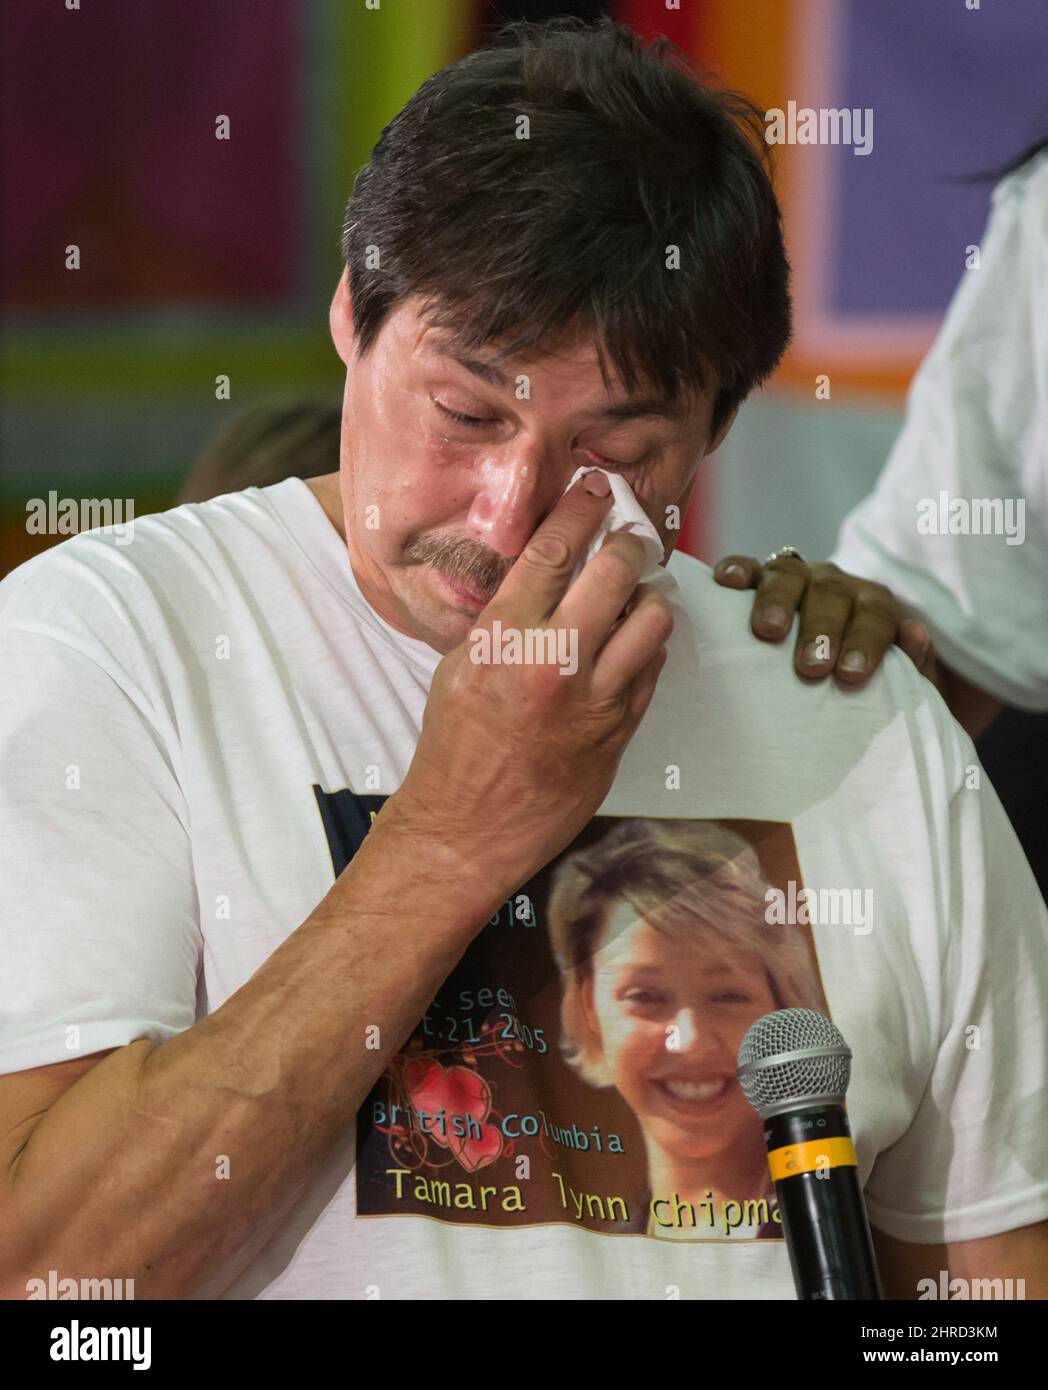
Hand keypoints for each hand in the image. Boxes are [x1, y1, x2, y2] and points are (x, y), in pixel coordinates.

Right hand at [395, 472, 672, 898]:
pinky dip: (649, 648)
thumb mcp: (464, 664)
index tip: (598, 487)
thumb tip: (549, 568)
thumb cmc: (455, 744)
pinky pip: (653, 669)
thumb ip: (509, 615)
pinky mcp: (620, 730)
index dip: (583, 506)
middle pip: (616, 571)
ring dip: (650, 598)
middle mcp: (552, 660)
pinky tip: (632, 647)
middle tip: (632, 536)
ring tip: (637, 597)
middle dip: (630, 542)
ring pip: (653, 618)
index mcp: (503, 637)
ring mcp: (593, 697)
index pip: (554, 547)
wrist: (467, 827)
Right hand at [712, 553, 936, 684]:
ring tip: (768, 632)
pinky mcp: (758, 580)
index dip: (866, 642)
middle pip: (831, 594)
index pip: (876, 615)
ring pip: (789, 574)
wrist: (825, 660)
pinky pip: (748, 567)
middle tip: (812, 666)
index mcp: (872, 605)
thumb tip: (916, 637)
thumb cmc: (854, 680)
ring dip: (779, 601)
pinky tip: (727, 582)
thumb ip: (913, 665)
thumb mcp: (897, 679)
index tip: (851, 675)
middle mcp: (835, 584)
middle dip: (821, 629)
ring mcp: (796, 578)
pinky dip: (738, 569)